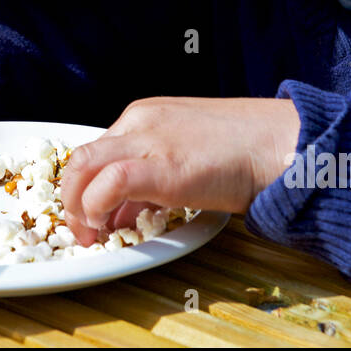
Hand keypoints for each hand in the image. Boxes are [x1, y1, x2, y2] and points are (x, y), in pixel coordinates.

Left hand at [59, 97, 301, 245]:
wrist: (280, 143)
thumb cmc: (244, 153)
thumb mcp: (187, 156)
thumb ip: (152, 178)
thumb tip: (125, 211)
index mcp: (144, 116)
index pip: (96, 151)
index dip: (85, 188)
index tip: (92, 216)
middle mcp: (139, 122)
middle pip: (80, 158)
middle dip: (70, 199)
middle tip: (82, 231)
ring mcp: (148, 141)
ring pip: (82, 167)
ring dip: (77, 206)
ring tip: (90, 235)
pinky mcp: (162, 166)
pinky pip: (109, 184)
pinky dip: (97, 207)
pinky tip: (109, 226)